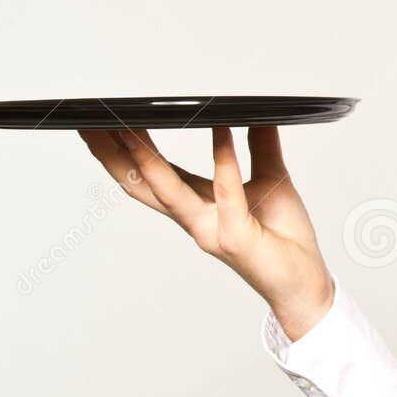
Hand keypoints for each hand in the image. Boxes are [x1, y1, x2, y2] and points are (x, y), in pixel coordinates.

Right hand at [78, 126, 333, 332]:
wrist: (306, 284)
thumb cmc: (284, 239)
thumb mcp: (272, 180)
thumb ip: (261, 145)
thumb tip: (257, 112)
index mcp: (198, 205)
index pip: (152, 175)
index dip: (125, 153)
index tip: (104, 125)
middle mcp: (196, 220)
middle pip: (143, 185)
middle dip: (113, 156)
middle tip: (90, 126)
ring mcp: (212, 230)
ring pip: (168, 192)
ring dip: (146, 160)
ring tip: (129, 127)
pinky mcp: (236, 236)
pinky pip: (227, 192)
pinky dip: (223, 159)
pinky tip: (220, 130)